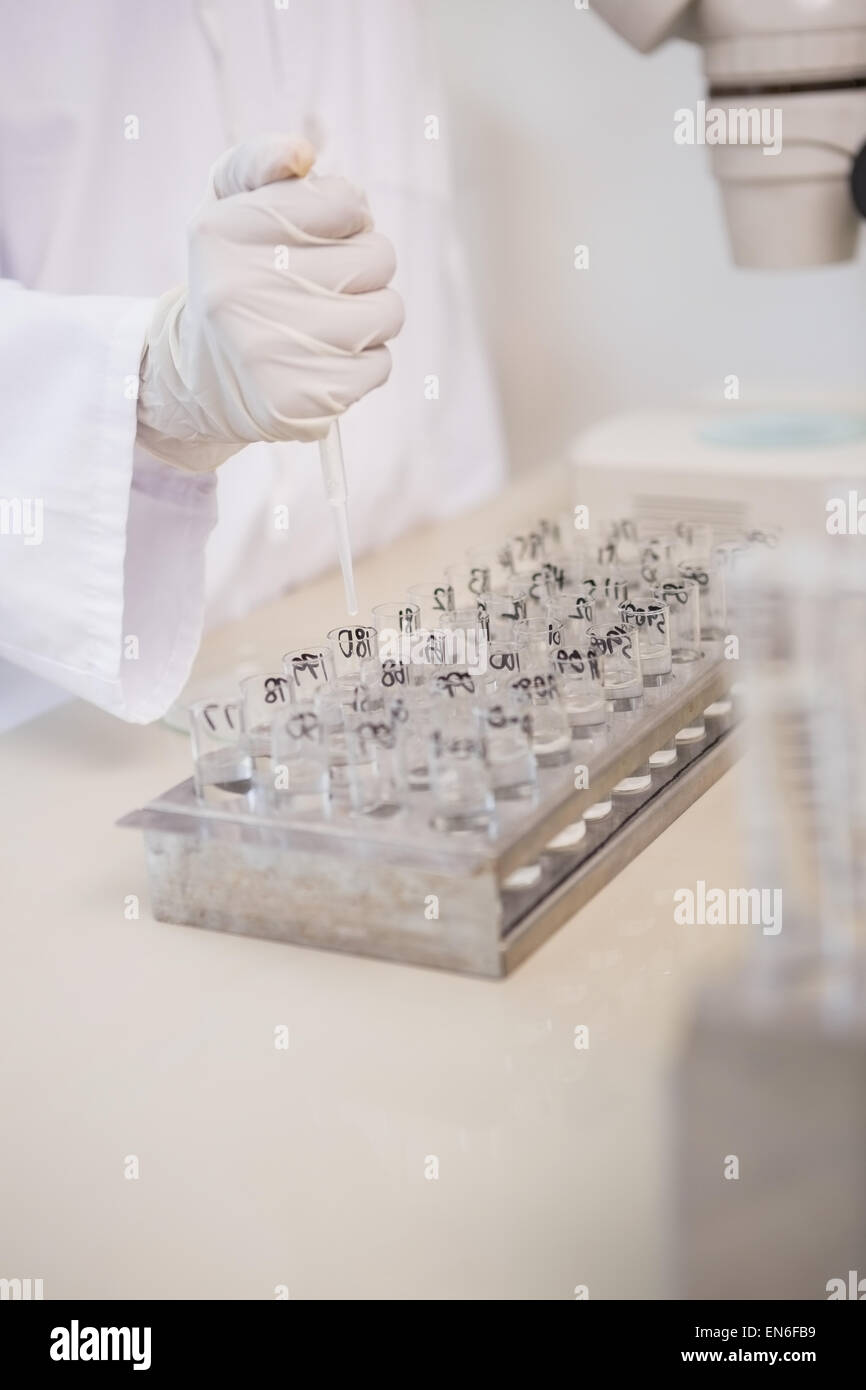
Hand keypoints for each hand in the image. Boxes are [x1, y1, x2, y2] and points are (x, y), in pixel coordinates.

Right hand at [137, 132, 403, 470]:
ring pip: (387, 313)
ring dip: (371, 316)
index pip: (345, 200)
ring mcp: (269, 351)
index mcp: (224, 229)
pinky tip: (325, 361)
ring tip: (328, 322)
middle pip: (378, 257)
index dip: (349, 216)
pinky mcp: (298, 401)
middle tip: (326, 284)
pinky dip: (364, 363)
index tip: (320, 235)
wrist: (202, 379)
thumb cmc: (234, 278)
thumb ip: (258, 161)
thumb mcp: (227, 206)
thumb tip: (301, 152)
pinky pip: (380, 366)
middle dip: (364, 268)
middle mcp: (240, 290)